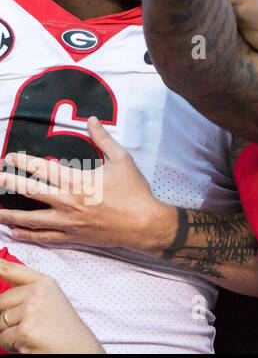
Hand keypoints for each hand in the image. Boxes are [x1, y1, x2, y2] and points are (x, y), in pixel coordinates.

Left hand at [0, 118, 173, 255]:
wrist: (143, 224)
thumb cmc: (135, 191)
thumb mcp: (123, 159)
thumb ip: (103, 139)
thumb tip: (92, 120)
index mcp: (77, 181)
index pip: (41, 169)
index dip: (22, 162)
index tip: (8, 157)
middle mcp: (67, 201)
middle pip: (29, 192)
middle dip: (8, 183)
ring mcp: (67, 222)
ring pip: (30, 219)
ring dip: (8, 214)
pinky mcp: (71, 237)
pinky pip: (43, 237)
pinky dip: (26, 234)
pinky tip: (14, 231)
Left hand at [0, 260, 103, 353]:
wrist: (78, 349)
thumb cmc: (62, 329)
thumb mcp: (50, 301)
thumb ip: (26, 293)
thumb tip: (1, 298)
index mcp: (44, 283)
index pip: (12, 269)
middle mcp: (38, 292)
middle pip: (0, 302)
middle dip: (6, 318)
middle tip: (28, 325)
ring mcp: (31, 310)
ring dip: (8, 333)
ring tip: (30, 335)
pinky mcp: (25, 330)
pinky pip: (1, 339)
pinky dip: (11, 345)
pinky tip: (30, 344)